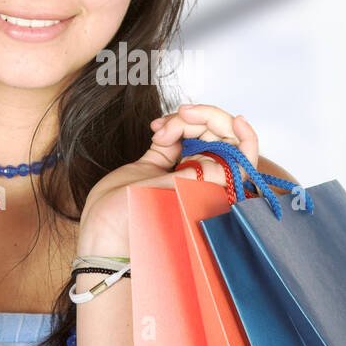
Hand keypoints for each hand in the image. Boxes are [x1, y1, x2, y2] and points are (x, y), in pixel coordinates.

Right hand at [77, 103, 259, 255]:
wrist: (101, 231)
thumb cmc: (133, 222)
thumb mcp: (168, 197)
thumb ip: (197, 177)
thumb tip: (225, 164)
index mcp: (211, 191)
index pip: (240, 159)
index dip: (244, 136)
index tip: (235, 119)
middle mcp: (201, 180)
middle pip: (219, 137)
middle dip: (204, 119)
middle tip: (182, 113)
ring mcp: (182, 169)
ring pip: (198, 132)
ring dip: (182, 121)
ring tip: (158, 130)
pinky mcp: (163, 161)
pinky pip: (176, 135)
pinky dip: (170, 125)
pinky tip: (155, 128)